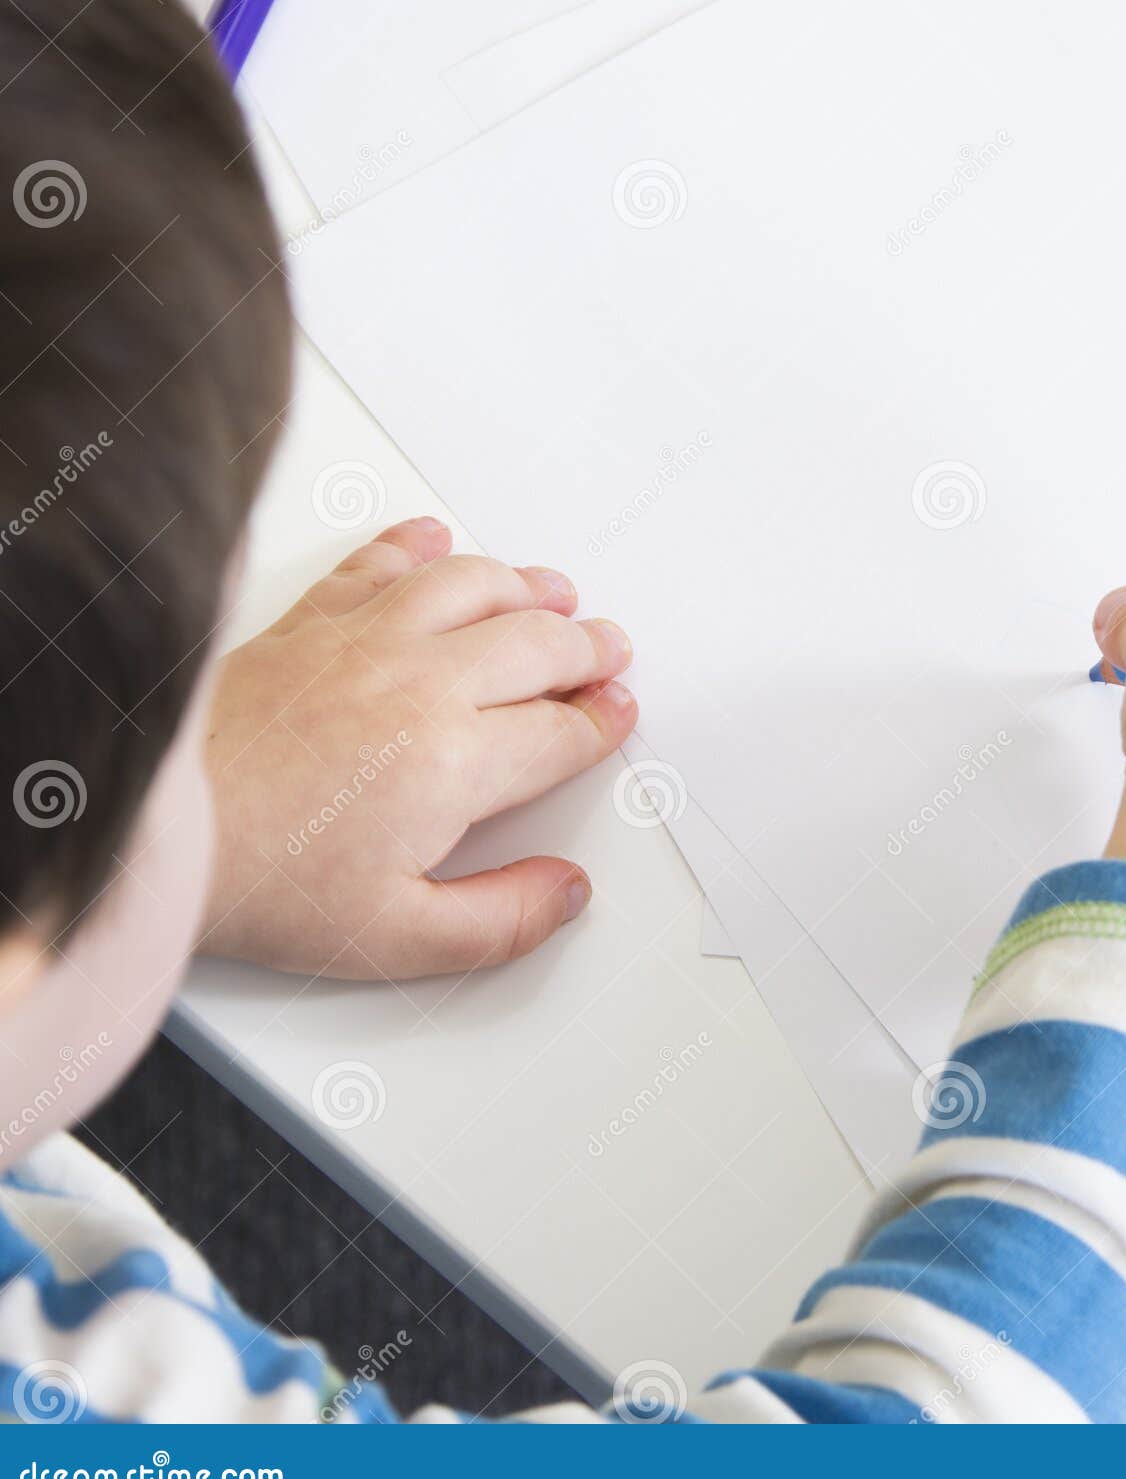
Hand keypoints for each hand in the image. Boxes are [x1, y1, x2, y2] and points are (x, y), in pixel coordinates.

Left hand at [200, 518, 636, 977]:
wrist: (155, 827)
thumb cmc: (263, 879)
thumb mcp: (399, 936)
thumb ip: (501, 920)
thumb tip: (565, 892)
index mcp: (455, 761)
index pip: (560, 731)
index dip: (601, 723)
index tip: (615, 717)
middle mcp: (421, 683)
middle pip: (538, 644)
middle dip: (588, 648)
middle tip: (608, 650)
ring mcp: (365, 640)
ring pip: (474, 585)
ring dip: (526, 586)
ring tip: (553, 592)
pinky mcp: (310, 621)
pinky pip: (380, 562)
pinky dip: (416, 545)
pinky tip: (434, 541)